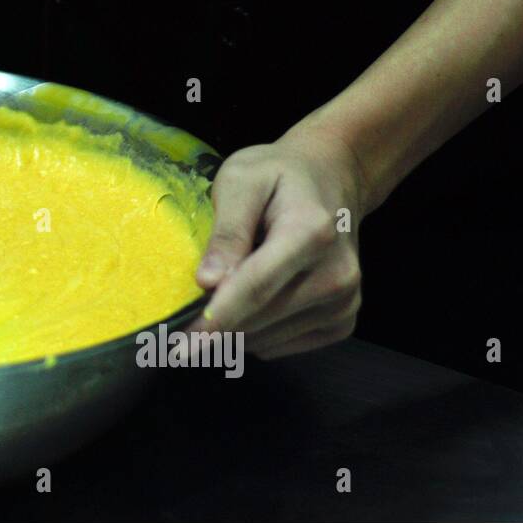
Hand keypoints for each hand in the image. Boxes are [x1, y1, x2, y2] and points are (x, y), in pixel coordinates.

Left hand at [186, 127, 365, 358]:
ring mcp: (344, 301)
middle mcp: (337, 273)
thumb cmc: (278, 175)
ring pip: (268, 338)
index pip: (254, 288)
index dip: (214, 320)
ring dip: (234, 329)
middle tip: (178, 329)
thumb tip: (207, 282)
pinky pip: (283, 345)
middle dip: (214, 328)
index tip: (178, 346)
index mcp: (311, 233)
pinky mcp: (342, 319)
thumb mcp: (241, 181)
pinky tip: (251, 304)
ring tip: (223, 295)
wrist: (331, 179)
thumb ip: (226, 231)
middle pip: (259, 318)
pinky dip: (257, 334)